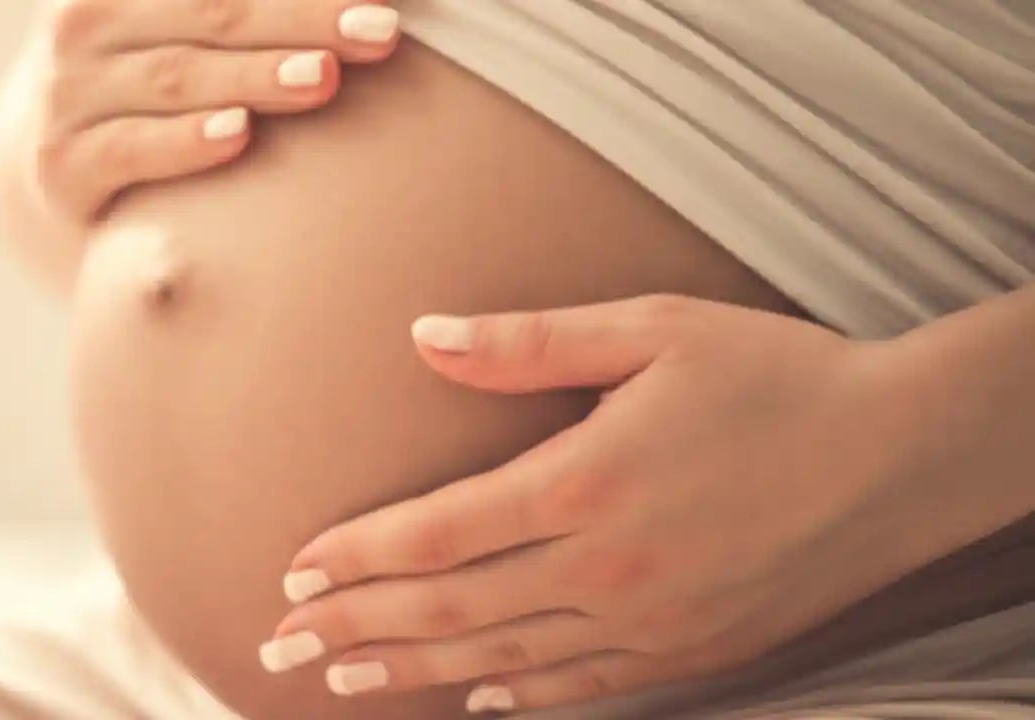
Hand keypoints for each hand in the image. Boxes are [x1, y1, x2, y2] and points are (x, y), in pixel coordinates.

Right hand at [25, 0, 400, 223]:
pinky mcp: (62, 164)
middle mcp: (82, 18)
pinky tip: (239, 135)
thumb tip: (371, 2)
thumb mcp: (185, 29)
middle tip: (379, 31)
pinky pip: (130, 148)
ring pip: (178, 76)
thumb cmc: (150, 80)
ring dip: (256, 76)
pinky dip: (185, 142)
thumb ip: (248, 12)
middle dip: (303, 18)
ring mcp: (67, 91)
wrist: (56, 162)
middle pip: (211, 11)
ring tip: (325, 77)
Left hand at [260, 295, 936, 714]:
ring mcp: (649, 621)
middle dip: (354, 627)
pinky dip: (517, 696)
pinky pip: (583, 688)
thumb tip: (424, 336)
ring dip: (413, 669)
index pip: (436, 534)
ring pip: (502, 660)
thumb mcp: (653, 330)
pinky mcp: (690, 648)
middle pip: (449, 609)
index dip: (356, 556)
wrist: (898, 453)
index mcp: (586, 481)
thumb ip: (529, 342)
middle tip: (278, 648)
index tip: (293, 574)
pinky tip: (474, 701)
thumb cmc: (775, 376)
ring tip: (345, 678)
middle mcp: (607, 566)